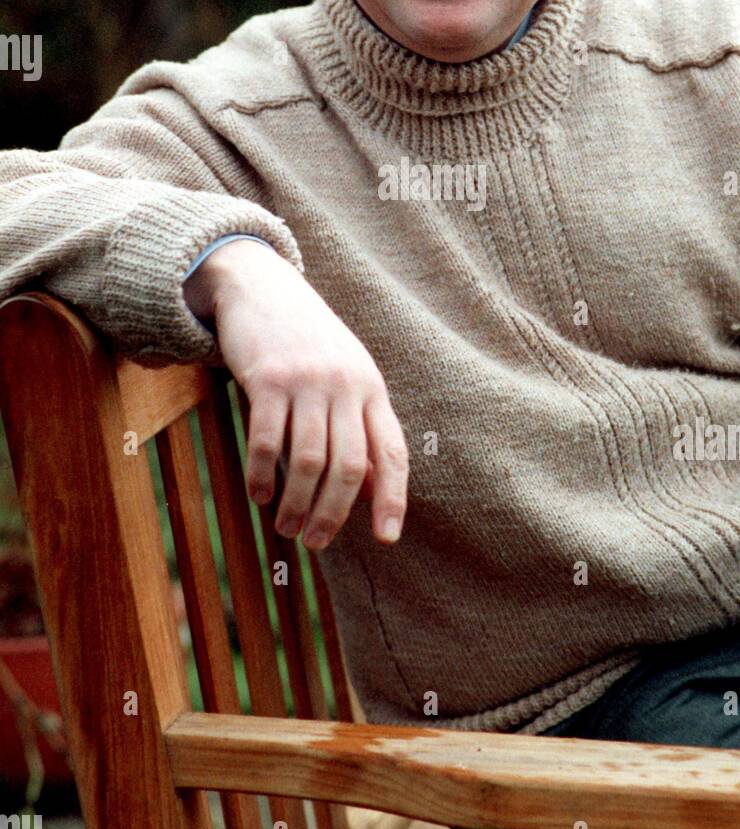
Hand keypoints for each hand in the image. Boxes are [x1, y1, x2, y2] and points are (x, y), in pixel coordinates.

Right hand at [183, 240, 408, 549]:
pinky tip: (258, 494)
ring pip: (310, 461)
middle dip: (334, 514)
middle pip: (350, 467)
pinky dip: (264, 476)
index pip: (391, 452)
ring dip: (297, 504)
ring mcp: (308, 381)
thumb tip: (367, 490)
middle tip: (316, 541)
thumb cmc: (305, 342)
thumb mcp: (344, 374)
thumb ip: (357, 424)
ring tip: (286, 526)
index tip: (387, 537)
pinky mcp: (268, 378)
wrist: (261, 286)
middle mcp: (346, 385)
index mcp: (371, 387)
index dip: (392, 498)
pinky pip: (268, 441)